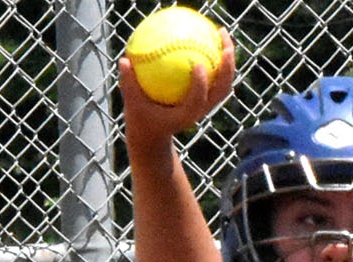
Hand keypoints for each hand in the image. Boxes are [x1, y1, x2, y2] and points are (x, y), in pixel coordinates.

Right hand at [118, 32, 235, 147]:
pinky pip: (216, 77)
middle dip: (227, 67)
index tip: (198, 64)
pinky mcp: (206, 99)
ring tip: (222, 34)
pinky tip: (209, 39)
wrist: (155, 135)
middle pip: (221, 89)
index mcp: (185, 115)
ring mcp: (206, 105)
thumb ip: (128, 84)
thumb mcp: (131, 104)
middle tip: (224, 43)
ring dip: (228, 60)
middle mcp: (200, 110)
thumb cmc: (142, 119)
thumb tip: (123, 60)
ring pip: (224, 83)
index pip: (197, 100)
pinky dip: (217, 59)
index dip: (200, 84)